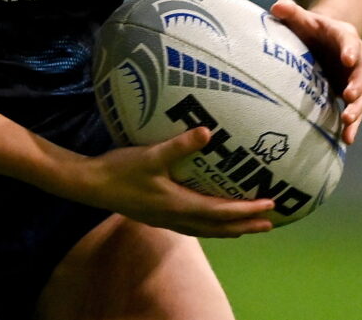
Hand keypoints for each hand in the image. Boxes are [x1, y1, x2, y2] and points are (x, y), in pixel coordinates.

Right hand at [81, 127, 275, 237]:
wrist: (91, 185)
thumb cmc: (121, 170)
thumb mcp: (151, 155)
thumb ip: (180, 145)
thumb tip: (208, 132)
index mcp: (178, 205)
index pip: (221, 212)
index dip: (247, 210)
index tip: (270, 206)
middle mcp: (175, 217)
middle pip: (218, 227)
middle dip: (245, 225)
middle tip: (269, 223)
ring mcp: (165, 219)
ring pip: (206, 230)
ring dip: (229, 228)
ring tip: (247, 226)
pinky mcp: (157, 215)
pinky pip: (193, 226)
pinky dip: (210, 225)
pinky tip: (209, 218)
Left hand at [269, 0, 361, 144]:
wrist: (322, 39)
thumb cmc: (309, 28)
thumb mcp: (302, 19)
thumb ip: (291, 12)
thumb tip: (277, 6)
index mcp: (344, 36)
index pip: (349, 41)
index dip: (350, 49)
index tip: (348, 59)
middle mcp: (356, 58)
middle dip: (358, 84)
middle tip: (348, 96)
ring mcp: (355, 78)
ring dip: (357, 109)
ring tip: (348, 123)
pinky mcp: (350, 94)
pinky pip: (355, 110)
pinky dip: (353, 124)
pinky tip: (347, 140)